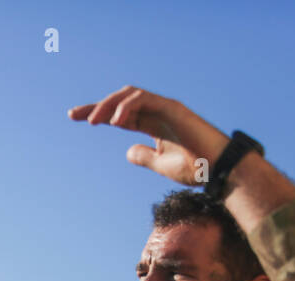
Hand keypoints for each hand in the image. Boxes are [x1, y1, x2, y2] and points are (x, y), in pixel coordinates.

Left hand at [67, 86, 229, 185]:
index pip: (120, 114)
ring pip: (130, 95)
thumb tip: (128, 151)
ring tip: (93, 121)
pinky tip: (115, 121)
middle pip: (121, 101)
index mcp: (153, 124)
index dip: (98, 113)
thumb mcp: (161, 164)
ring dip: (108, 106)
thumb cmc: (196, 168)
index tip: (75, 116)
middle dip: (97, 106)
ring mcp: (165, 108)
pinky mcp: (172, 108)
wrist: (219, 170)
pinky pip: (144, 99)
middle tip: (75, 115)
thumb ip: (144, 156)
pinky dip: (127, 106)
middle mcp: (157, 112)